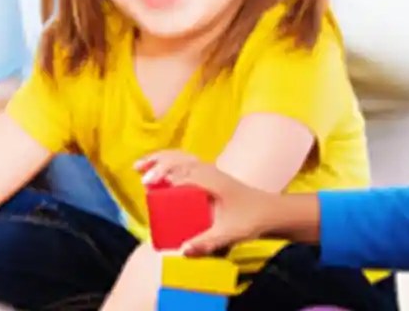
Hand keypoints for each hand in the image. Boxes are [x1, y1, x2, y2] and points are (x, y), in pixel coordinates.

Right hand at [135, 151, 276, 256]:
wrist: (271, 212)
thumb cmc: (252, 219)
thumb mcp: (229, 233)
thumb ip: (206, 243)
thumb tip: (181, 252)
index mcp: (212, 180)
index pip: (182, 170)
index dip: (162, 173)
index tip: (147, 182)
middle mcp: (210, 171)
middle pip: (178, 158)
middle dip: (156, 161)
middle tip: (137, 169)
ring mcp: (211, 171)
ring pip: (182, 157)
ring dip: (161, 159)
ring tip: (143, 167)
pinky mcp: (211, 177)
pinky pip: (187, 162)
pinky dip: (171, 163)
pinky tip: (162, 172)